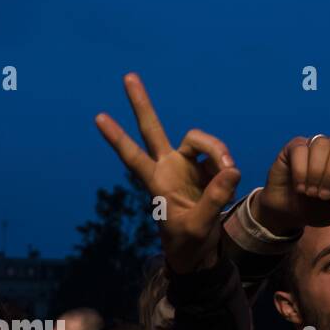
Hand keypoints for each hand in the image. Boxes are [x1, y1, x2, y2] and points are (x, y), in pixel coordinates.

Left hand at [95, 73, 241, 272]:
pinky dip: (228, 170)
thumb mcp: (199, 226)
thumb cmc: (189, 243)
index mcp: (157, 182)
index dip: (117, 138)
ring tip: (230, 168)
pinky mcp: (209, 170)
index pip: (133, 156)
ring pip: (201, 141)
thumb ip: (215, 198)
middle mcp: (169, 167)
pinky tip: (229, 187)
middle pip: (152, 129)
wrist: (200, 254)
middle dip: (141, 103)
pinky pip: (222, 161)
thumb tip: (231, 169)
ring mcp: (189, 166)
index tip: (98, 118)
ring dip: (218, 149)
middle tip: (127, 76)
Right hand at [253, 136, 329, 235]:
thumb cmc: (322, 210)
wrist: (292, 215)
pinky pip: (301, 149)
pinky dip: (300, 172)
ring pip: (321, 146)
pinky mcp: (294, 147)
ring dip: (315, 175)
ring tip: (309, 192)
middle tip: (323, 197)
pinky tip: (299, 186)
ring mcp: (314, 145)